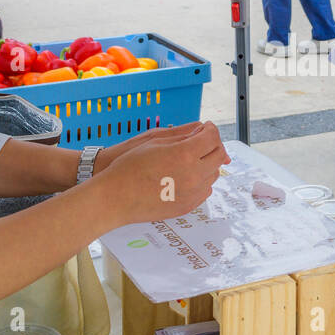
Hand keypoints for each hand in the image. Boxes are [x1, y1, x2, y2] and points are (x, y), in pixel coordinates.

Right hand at [93, 121, 229, 223]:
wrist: (116, 197)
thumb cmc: (130, 166)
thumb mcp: (155, 141)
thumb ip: (183, 135)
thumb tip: (201, 131)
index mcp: (185, 155)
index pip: (212, 138)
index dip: (212, 130)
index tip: (207, 128)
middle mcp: (193, 175)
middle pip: (219, 156)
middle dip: (215, 145)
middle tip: (205, 141)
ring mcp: (192, 193)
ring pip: (214, 175)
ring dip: (209, 163)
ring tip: (195, 158)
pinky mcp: (187, 206)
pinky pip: (205, 191)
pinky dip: (202, 181)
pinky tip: (189, 175)